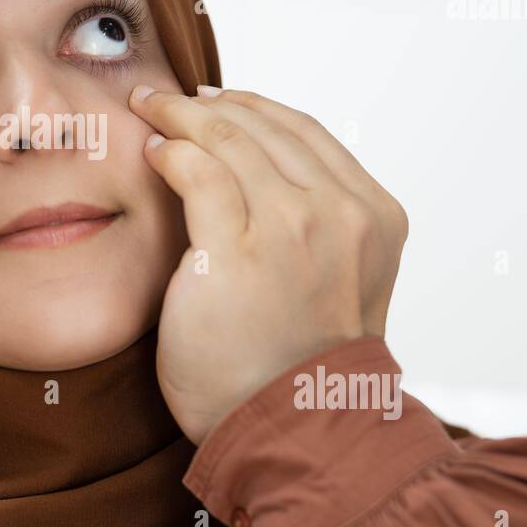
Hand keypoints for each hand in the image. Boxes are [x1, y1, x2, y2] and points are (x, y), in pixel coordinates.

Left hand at [128, 84, 410, 446]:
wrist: (293, 429)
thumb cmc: (304, 362)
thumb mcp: (342, 278)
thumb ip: (320, 224)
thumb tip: (260, 168)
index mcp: (375, 217)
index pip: (307, 133)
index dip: (255, 107)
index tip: (218, 100)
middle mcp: (341, 215)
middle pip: (267, 128)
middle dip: (211, 103)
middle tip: (170, 97)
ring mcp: (291, 229)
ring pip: (230, 139)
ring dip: (182, 116)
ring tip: (151, 111)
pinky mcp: (237, 251)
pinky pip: (198, 172)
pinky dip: (171, 151)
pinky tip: (154, 153)